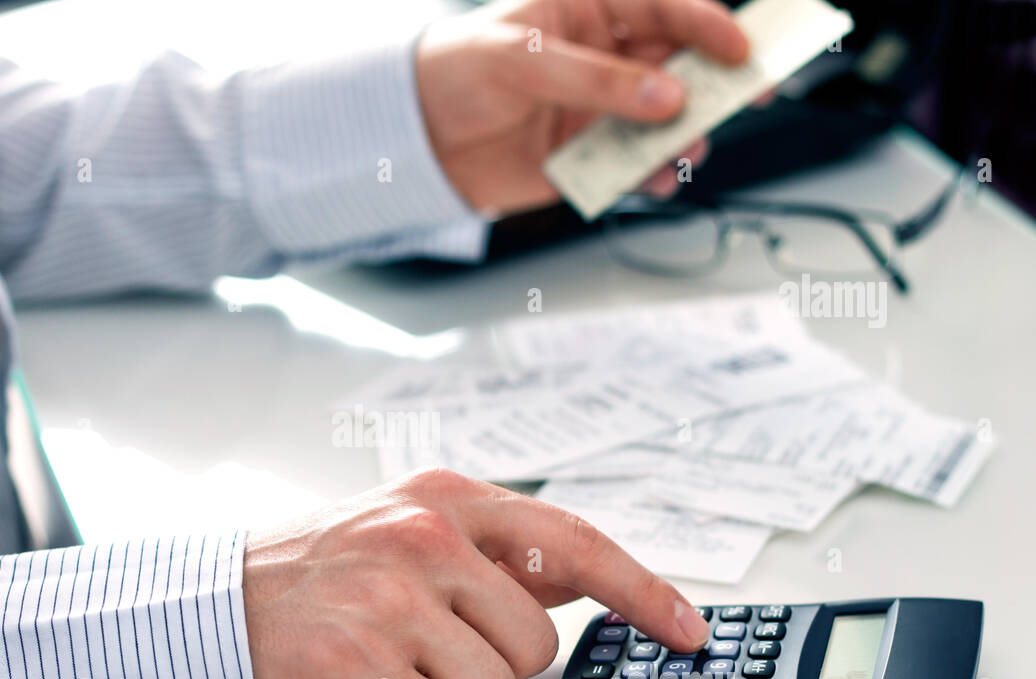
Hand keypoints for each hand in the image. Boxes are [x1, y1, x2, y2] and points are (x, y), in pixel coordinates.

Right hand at [244, 469, 709, 678]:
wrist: (203, 608)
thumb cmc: (308, 576)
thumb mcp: (402, 531)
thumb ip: (491, 551)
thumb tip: (582, 578)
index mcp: (444, 499)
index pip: (574, 541)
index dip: (643, 590)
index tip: (687, 629)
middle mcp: (421, 538)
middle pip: (534, 645)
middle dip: (487, 668)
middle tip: (422, 653)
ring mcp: (388, 599)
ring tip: (384, 672)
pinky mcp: (354, 661)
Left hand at [415, 0, 749, 213]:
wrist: (414, 139)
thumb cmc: (453, 73)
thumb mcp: (520, 61)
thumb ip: (595, 79)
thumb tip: (665, 97)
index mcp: (591, 10)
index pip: (664, 8)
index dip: (708, 25)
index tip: (741, 49)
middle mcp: (605, 58)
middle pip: (680, 65)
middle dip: (715, 82)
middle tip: (751, 96)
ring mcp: (600, 110)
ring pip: (664, 120)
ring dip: (685, 133)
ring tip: (688, 146)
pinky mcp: (588, 157)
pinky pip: (633, 166)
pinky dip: (650, 174)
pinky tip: (655, 176)